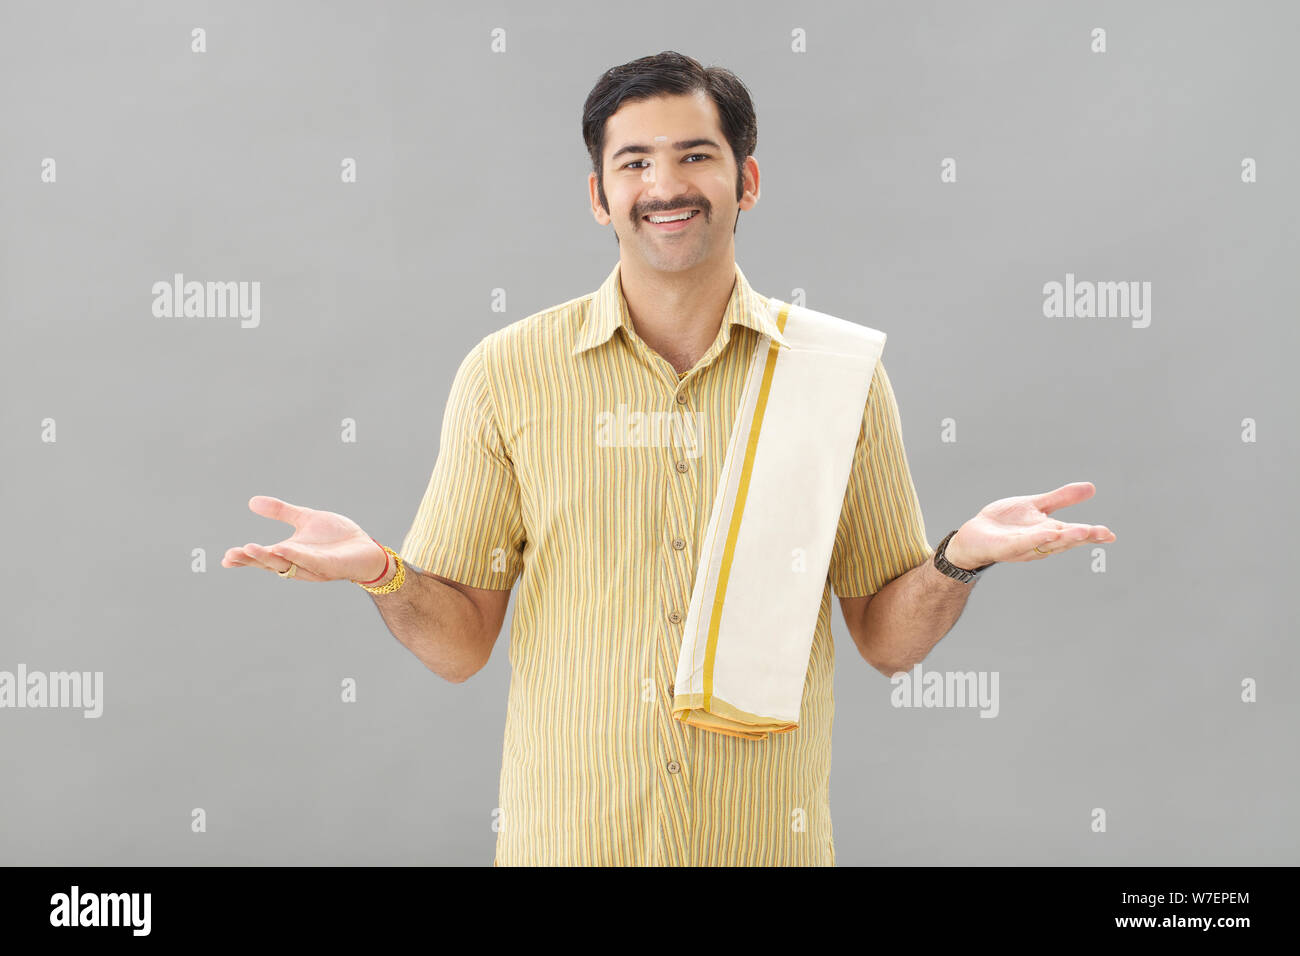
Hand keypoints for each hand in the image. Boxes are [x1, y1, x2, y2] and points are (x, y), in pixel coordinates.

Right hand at [221, 496, 388, 582]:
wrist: (366, 548)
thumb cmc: (336, 538)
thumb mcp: (305, 519)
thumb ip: (281, 511)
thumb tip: (252, 501)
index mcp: (289, 553)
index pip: (263, 557)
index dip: (245, 559)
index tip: (226, 559)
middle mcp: (297, 563)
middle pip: (270, 563)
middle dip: (251, 559)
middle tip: (232, 555)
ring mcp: (313, 566)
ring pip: (286, 565)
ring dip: (268, 558)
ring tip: (250, 549)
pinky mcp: (330, 566)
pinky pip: (311, 561)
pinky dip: (296, 555)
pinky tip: (283, 548)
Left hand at [945, 481, 1115, 566]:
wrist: (974, 534)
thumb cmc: (1006, 523)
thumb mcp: (1036, 506)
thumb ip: (1061, 498)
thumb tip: (1092, 487)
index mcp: (1050, 532)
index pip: (1074, 533)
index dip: (1092, 535)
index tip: (1110, 535)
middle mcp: (1040, 542)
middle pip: (1065, 540)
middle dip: (1084, 537)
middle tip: (1104, 533)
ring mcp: (1023, 546)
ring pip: (1047, 543)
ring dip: (1065, 538)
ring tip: (1083, 532)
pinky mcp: (1005, 547)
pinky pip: (1022, 543)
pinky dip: (1036, 539)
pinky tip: (1049, 532)